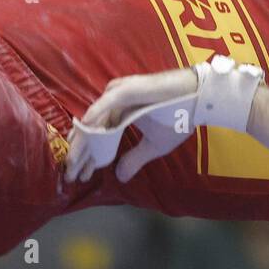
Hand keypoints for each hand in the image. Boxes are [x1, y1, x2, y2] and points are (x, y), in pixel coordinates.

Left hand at [66, 68, 197, 183]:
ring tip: (73, 162)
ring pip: (95, 120)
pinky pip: (106, 106)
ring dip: (83, 142)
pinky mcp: (126, 90)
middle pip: (92, 129)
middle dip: (80, 153)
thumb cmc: (179, 116)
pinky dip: (94, 119)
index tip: (79, 176)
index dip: (88, 157)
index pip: (98, 136)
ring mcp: (119, 94)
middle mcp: (115, 101)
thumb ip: (135, 159)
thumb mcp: (154, 145)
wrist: (199, 99)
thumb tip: (120, 177)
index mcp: (120, 113)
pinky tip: (84, 133)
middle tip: (69, 175)